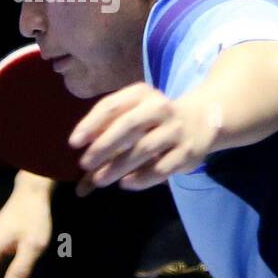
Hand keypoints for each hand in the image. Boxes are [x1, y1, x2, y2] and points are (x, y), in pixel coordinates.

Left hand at [71, 83, 216, 191]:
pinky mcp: (187, 152)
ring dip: (119, 166)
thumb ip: (108, 133)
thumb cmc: (154, 119)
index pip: (112, 105)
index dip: (91, 123)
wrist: (203, 119)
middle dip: (104, 146)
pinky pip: (161, 168)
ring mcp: (176, 130)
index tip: (74, 142)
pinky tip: (126, 184)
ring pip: (144, 148)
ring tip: (100, 179)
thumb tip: (81, 168)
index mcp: (142, 93)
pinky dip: (141, 178)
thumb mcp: (134, 114)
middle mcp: (160, 108)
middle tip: (85, 163)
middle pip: (128, 125)